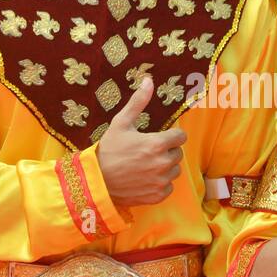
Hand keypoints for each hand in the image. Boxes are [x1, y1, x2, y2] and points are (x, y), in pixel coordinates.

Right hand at [96, 75, 186, 205]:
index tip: (160, 137)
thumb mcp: (121, 123)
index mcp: (157, 143)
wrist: (95, 180)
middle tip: (149, 151)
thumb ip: (138, 102)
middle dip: (167, 151)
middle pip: (178, 153)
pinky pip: (168, 188)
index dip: (171, 135)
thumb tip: (149, 80)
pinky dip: (160, 184)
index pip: (180, 136)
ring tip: (146, 165)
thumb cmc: (108, 150)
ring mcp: (161, 181)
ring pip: (174, 171)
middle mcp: (163, 163)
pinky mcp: (157, 196)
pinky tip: (145, 179)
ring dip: (165, 168)